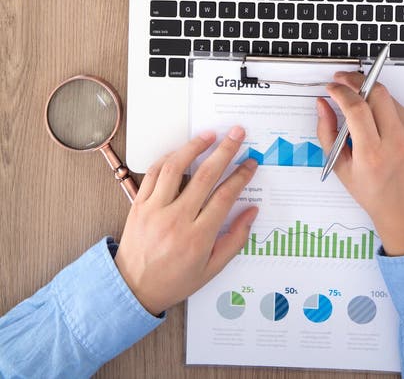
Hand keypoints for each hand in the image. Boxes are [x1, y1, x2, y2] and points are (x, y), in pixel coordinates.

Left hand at [114, 127, 257, 314]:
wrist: (132, 289)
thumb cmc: (174, 281)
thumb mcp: (211, 270)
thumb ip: (235, 240)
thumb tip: (251, 212)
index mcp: (197, 238)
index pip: (225, 197)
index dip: (241, 176)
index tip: (250, 163)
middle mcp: (176, 220)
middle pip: (205, 176)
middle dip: (225, 151)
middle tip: (237, 134)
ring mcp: (155, 210)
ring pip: (176, 168)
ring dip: (194, 147)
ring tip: (209, 135)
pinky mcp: (139, 204)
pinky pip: (154, 173)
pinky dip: (168, 157)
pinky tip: (181, 151)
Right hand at [316, 71, 403, 256]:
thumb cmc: (374, 194)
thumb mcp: (341, 168)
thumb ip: (327, 132)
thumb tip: (322, 104)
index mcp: (373, 155)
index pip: (356, 108)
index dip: (341, 91)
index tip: (332, 86)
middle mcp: (398, 143)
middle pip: (377, 92)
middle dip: (357, 80)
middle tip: (344, 80)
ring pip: (390, 99)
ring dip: (372, 97)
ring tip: (363, 111)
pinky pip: (403, 111)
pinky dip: (388, 111)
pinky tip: (383, 127)